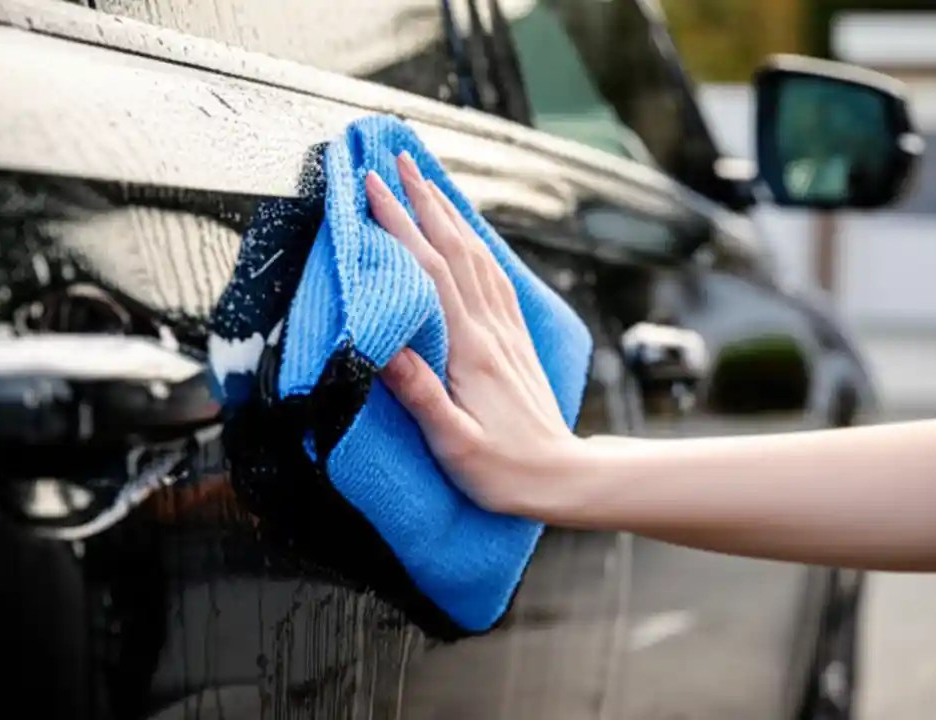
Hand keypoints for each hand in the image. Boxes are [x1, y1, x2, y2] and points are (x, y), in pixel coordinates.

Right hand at [364, 152, 582, 515]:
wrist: (562, 478)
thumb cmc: (504, 470)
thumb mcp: (454, 443)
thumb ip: (419, 394)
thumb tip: (380, 347)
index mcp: (469, 349)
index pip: (430, 271)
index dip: (400, 225)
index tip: (372, 187)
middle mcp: (490, 330)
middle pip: (454, 248)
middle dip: (422, 200)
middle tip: (395, 160)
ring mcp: (506, 332)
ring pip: (477, 255)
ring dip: (449, 213)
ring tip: (426, 181)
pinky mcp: (514, 341)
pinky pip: (495, 277)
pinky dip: (477, 244)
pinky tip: (469, 236)